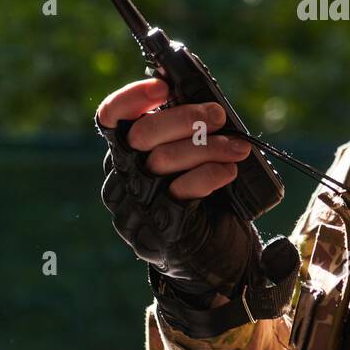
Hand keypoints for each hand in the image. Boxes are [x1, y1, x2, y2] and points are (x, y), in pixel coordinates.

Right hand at [95, 78, 260, 293]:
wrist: (217, 263)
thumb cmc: (206, 199)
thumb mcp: (193, 158)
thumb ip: (188, 130)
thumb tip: (200, 93)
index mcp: (125, 156)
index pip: (111, 120)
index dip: (132, 97)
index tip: (163, 86)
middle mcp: (123, 182)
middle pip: (141, 136)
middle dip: (184, 118)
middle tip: (217, 115)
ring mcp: (138, 210)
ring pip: (162, 161)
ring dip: (208, 146)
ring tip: (239, 147)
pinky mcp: (161, 232)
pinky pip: (181, 192)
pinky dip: (209, 174)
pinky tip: (229, 170)